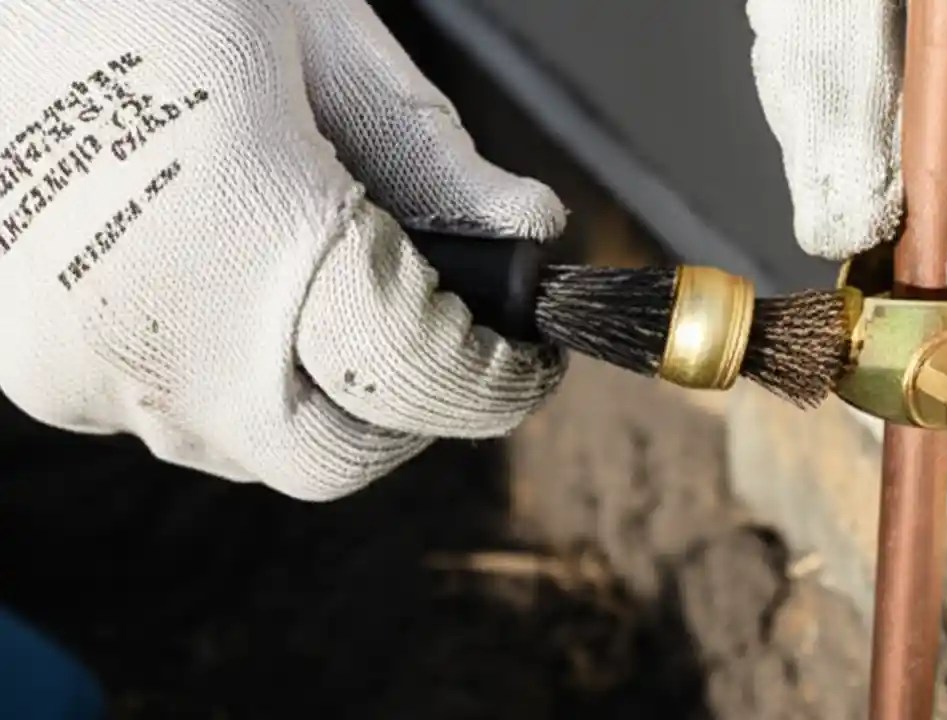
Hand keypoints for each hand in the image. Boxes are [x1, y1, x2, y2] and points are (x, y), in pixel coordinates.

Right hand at [0, 0, 565, 499]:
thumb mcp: (319, 38)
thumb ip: (431, 154)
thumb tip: (527, 232)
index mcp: (251, 233)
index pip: (417, 374)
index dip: (495, 379)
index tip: (526, 357)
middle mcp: (161, 331)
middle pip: (334, 457)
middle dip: (409, 411)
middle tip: (440, 343)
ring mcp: (87, 365)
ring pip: (251, 450)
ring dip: (320, 397)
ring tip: (329, 297)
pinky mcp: (40, 374)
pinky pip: (173, 418)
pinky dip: (231, 379)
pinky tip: (230, 290)